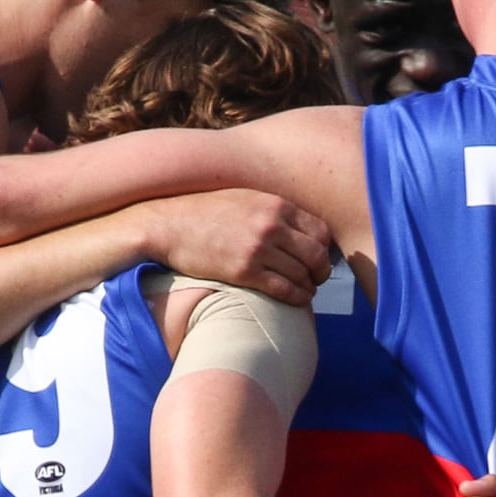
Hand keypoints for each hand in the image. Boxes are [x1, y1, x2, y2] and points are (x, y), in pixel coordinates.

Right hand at [127, 190, 331, 306]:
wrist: (170, 224)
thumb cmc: (208, 211)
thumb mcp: (247, 197)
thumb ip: (275, 211)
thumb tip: (302, 229)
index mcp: (276, 205)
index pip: (320, 230)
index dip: (325, 248)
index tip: (320, 256)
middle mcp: (271, 226)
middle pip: (317, 255)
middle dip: (322, 270)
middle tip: (318, 277)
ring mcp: (258, 250)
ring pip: (302, 274)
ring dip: (309, 286)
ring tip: (306, 289)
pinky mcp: (244, 272)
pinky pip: (283, 289)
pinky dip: (296, 297)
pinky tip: (297, 299)